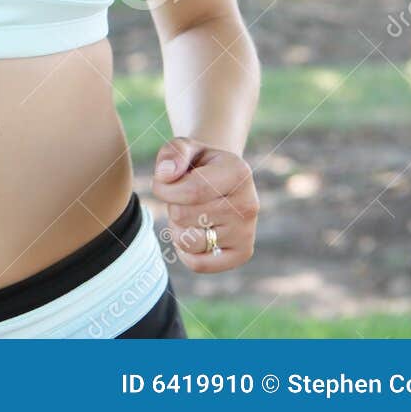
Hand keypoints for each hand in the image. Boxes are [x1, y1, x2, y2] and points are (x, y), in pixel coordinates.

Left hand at [152, 137, 259, 272]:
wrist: (220, 180)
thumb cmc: (197, 163)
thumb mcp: (184, 147)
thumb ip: (173, 153)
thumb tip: (166, 175)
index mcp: (238, 172)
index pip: (191, 191)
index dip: (164, 189)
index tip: (162, 182)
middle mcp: (248, 204)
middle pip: (183, 216)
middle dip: (171, 206)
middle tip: (183, 198)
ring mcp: (247, 232)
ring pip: (188, 241)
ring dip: (177, 228)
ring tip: (189, 213)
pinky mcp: (242, 254)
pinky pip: (199, 264)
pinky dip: (185, 251)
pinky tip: (192, 232)